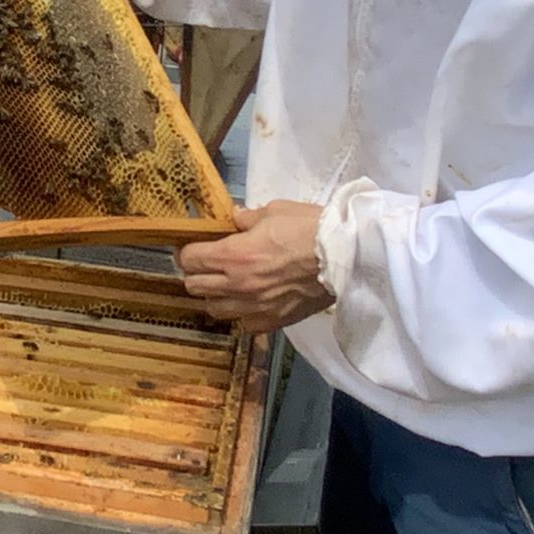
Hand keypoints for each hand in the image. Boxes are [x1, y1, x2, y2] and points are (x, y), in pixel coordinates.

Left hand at [177, 202, 333, 332]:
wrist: (344, 258)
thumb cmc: (309, 229)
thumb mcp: (274, 211)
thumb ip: (247, 218)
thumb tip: (235, 219)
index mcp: (233, 255)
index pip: (189, 259)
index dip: (188, 251)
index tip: (196, 247)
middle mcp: (237, 285)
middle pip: (194, 286)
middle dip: (196, 273)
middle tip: (209, 264)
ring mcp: (254, 307)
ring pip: (214, 309)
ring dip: (215, 296)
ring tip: (227, 285)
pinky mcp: (272, 322)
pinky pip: (243, 323)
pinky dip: (241, 313)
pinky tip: (251, 300)